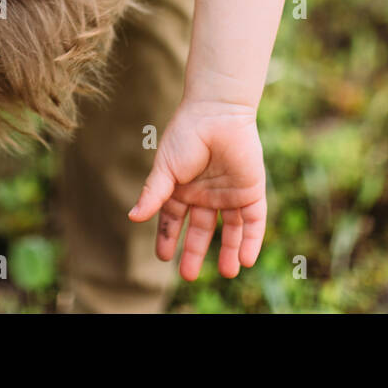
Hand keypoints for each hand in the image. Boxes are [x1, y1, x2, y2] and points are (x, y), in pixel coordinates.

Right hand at [128, 100, 266, 279]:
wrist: (218, 112)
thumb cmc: (187, 135)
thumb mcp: (165, 167)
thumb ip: (153, 194)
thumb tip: (133, 217)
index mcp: (182, 188)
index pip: (173, 220)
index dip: (168, 237)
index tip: (163, 257)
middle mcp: (206, 193)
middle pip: (201, 229)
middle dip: (195, 252)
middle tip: (188, 275)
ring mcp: (229, 193)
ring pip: (231, 229)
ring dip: (230, 251)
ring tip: (228, 272)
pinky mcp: (251, 190)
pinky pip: (254, 220)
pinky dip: (252, 240)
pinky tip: (247, 259)